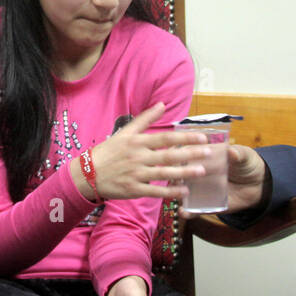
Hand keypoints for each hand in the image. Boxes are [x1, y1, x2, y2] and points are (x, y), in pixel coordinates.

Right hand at [68, 102, 209, 201]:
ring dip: (185, 172)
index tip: (203, 137)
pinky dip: (170, 191)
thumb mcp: (124, 132)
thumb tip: (162, 104)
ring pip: (164, 173)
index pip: (165, 138)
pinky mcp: (134, 190)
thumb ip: (145, 119)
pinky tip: (184, 191)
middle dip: (190, 153)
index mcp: (137, 142)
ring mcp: (136, 174)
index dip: (185, 137)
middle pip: (168, 155)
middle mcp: (138, 157)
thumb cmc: (108, 152)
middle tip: (209, 153)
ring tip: (202, 171)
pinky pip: (156, 191)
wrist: (87, 174)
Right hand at [180, 144, 269, 217]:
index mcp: (203, 156)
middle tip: (179, 178)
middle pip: (181, 174)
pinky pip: (194, 209)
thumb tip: (232, 152)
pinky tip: (184, 212)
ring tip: (178, 195)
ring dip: (177, 194)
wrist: (258, 184)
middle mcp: (197, 172)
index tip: (180, 157)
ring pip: (183, 192)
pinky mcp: (206, 204)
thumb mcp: (244, 156)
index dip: (182, 155)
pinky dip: (187, 212)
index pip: (188, 154)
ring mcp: (200, 189)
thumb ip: (238, 154)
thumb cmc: (247, 163)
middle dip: (177, 175)